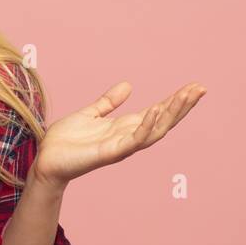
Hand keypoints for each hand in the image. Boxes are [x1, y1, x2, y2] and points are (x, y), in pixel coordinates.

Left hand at [32, 81, 207, 187]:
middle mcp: (127, 138)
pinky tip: (154, 111)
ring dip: (171, 114)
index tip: (195, 86)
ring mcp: (120, 147)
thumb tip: (128, 85)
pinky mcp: (108, 153)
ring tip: (185, 96)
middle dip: (182, 106)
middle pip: (163, 121)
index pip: (158, 112)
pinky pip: (132, 141)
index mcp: (125, 127)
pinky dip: (145, 127)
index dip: (176, 100)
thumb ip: (108, 102)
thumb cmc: (66, 141)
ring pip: (155, 131)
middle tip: (200, 89)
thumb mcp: (90, 114)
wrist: (46, 159)